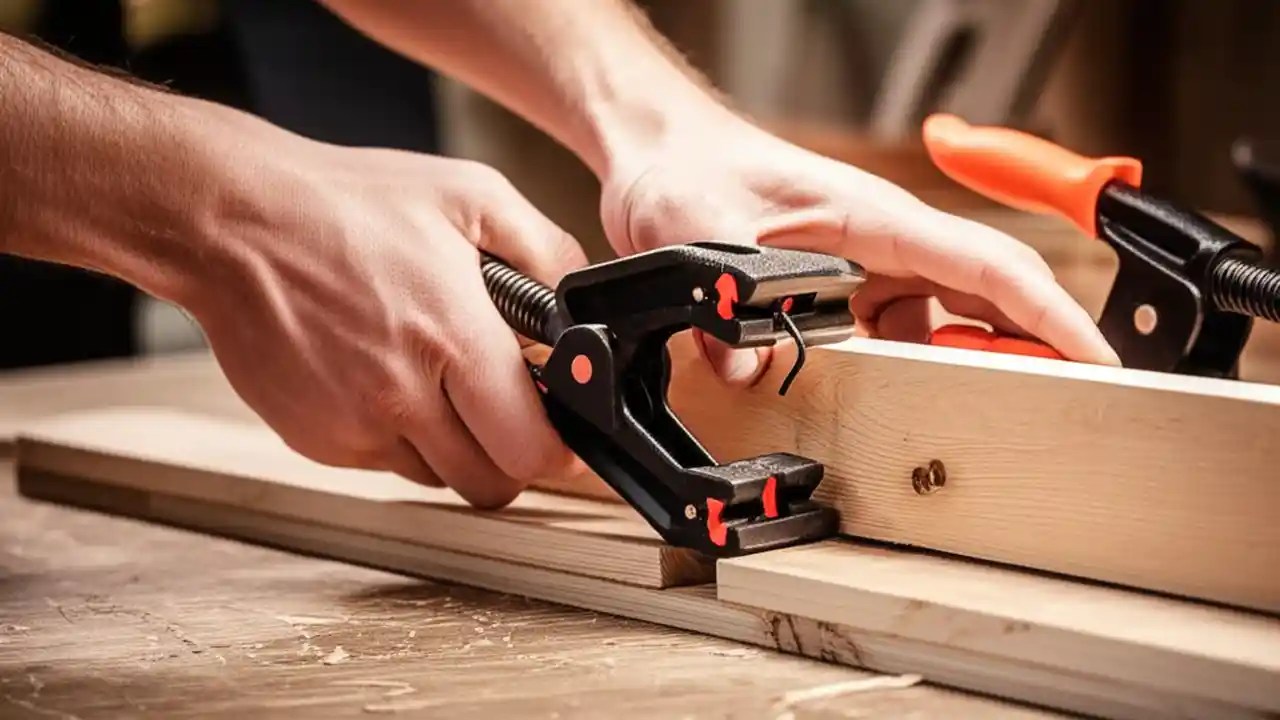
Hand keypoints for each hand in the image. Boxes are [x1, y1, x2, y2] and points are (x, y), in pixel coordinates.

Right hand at [185, 135, 585, 507]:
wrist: (233, 223)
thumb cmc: (353, 203)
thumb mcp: (472, 196)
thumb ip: (548, 252)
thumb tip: (586, 305)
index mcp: (453, 338)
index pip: (532, 448)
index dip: (558, 445)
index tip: (559, 425)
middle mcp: (403, 396)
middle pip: (492, 482)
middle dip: (513, 454)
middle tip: (508, 409)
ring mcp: (354, 427)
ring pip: (441, 479)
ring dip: (456, 448)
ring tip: (439, 381)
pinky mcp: (318, 441)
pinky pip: (387, 465)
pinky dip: (402, 437)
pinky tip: (388, 378)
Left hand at [600, 112, 1118, 383]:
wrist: (661, 155)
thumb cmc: (693, 166)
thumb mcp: (701, 231)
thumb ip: (729, 302)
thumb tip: (751, 372)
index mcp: (879, 220)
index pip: (992, 267)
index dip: (1053, 317)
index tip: (1099, 361)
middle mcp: (885, 249)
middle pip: (985, 308)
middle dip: (1020, 363)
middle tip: (1040, 426)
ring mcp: (866, 275)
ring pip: (938, 336)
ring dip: (950, 381)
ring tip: (956, 431)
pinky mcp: (840, 298)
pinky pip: (887, 346)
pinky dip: (895, 381)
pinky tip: (879, 411)